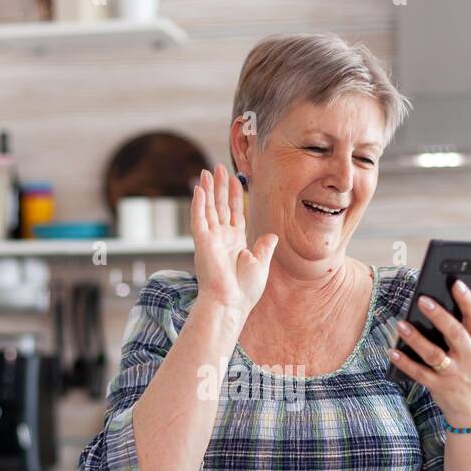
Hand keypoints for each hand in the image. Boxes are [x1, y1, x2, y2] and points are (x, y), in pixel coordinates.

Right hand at [190, 164, 276, 320]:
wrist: (230, 303)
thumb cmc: (245, 289)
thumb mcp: (261, 264)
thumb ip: (264, 247)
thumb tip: (272, 235)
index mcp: (235, 242)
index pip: (234, 213)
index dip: (234, 195)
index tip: (235, 179)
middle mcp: (221, 238)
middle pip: (220, 206)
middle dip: (219, 187)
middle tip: (218, 168)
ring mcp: (210, 239)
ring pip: (208, 208)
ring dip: (208, 190)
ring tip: (207, 171)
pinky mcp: (202, 243)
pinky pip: (199, 219)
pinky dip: (199, 204)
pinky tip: (200, 189)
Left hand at [386, 281, 470, 428]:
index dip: (468, 300)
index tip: (456, 283)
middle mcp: (469, 358)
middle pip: (455, 333)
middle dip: (439, 316)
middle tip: (422, 299)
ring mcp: (454, 373)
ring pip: (434, 354)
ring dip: (416, 339)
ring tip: (401, 324)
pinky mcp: (439, 387)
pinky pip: (420, 374)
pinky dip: (405, 363)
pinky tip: (392, 351)